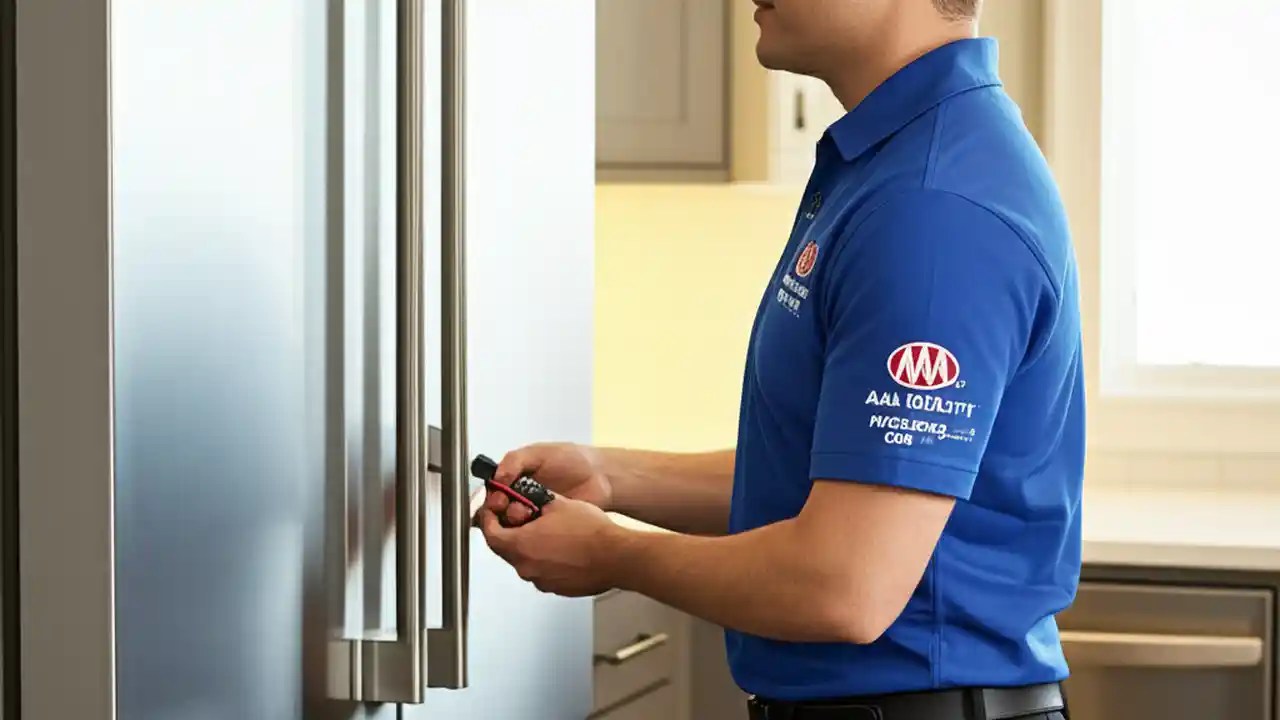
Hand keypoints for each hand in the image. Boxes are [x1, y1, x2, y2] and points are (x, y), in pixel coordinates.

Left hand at [478, 495, 625, 596]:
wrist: (616, 557)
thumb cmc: (592, 533)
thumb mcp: (557, 504)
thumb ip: (536, 502)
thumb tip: (531, 499)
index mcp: (521, 545)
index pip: (490, 534)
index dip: (489, 519)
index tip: (493, 513)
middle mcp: (527, 567)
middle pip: (506, 548)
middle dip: (510, 532)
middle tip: (522, 519)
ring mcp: (542, 581)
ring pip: (526, 561)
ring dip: (530, 547)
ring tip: (549, 532)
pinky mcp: (557, 588)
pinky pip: (543, 572)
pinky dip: (546, 560)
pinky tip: (563, 548)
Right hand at [485, 443, 611, 526]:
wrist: (601, 477)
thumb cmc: (573, 460)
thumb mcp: (539, 453)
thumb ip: (514, 461)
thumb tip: (496, 477)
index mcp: (514, 479)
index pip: (492, 493)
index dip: (491, 499)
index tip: (497, 500)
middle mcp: (520, 498)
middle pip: (498, 513)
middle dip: (501, 513)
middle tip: (511, 508)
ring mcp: (533, 515)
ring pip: (512, 527)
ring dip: (515, 524)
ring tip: (527, 514)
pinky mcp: (546, 529)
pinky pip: (531, 536)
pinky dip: (530, 534)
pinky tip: (536, 525)